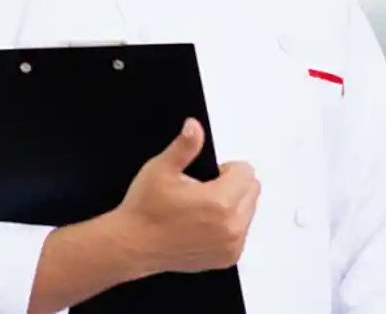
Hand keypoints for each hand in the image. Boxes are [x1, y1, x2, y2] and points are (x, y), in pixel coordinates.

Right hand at [111, 118, 259, 276]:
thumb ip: (184, 146)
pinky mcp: (227, 258)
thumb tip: (194, 127)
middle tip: (202, 191)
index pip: (246, 172)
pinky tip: (203, 225)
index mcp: (219, 202)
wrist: (133, 245)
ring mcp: (231, 246)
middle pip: (252, 191)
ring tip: (201, 209)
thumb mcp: (161, 169)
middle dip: (233, 185)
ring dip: (233, 206)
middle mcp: (231, 227)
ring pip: (248, 212)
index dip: (226, 169)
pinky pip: (241, 233)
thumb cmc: (145, 210)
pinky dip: (228, 226)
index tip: (207, 177)